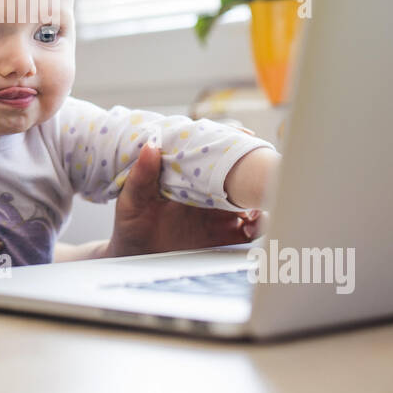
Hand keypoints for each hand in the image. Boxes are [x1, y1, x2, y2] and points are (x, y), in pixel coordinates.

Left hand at [104, 144, 262, 258]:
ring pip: (250, 198)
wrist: (135, 257)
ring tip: (254, 205)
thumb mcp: (131, 201)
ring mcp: (219, 212)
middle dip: (256, 167)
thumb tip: (151, 147)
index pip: (215, 151)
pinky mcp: (224, 235)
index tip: (243, 135)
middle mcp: (208, 190)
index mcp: (189, 174)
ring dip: (259, 197)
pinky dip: (257, 225)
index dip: (231, 140)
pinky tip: (250, 226)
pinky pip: (249, 229)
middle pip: (240, 172)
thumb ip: (140, 176)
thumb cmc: (131, 225)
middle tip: (261, 171)